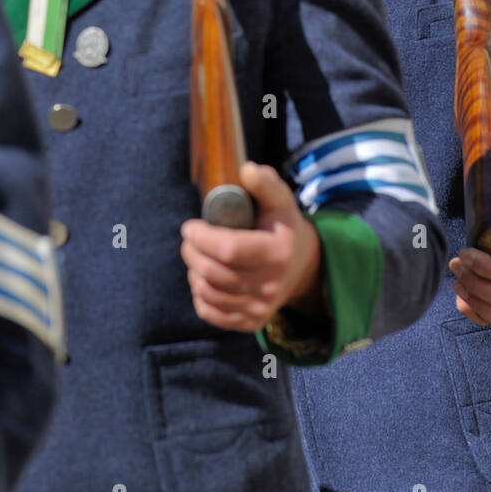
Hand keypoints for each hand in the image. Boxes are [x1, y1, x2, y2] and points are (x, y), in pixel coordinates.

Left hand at [180, 162, 322, 331]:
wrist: (302, 267)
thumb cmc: (282, 226)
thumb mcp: (280, 200)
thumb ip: (265, 183)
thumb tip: (246, 169)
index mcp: (278, 253)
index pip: (229, 249)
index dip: (202, 237)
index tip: (190, 226)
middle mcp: (271, 285)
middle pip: (215, 273)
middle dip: (192, 253)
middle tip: (188, 239)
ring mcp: (261, 308)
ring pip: (210, 294)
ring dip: (194, 273)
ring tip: (195, 257)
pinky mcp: (252, 322)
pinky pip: (213, 314)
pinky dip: (200, 296)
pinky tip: (202, 280)